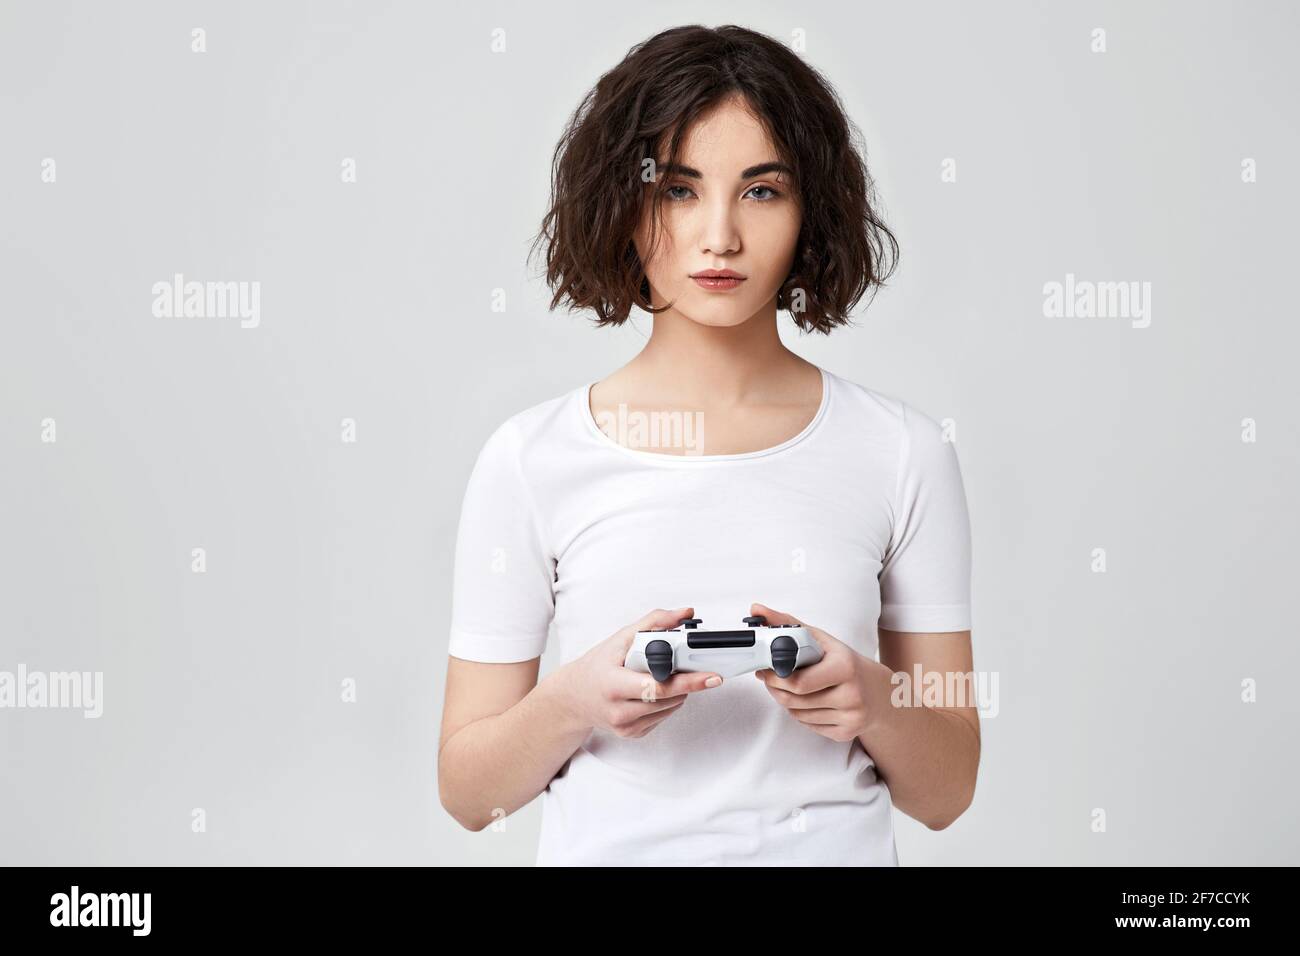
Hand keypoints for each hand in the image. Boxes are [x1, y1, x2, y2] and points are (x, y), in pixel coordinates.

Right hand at [555, 606, 722, 738]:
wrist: (573, 697)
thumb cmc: (597, 666)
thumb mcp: (621, 638)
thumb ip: (654, 622)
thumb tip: (684, 613)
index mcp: (614, 685)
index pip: (659, 687)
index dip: (689, 681)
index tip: (712, 676)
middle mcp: (619, 711)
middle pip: (669, 698)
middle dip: (685, 681)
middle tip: (691, 666)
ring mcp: (626, 727)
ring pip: (670, 708)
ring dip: (678, 692)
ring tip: (664, 675)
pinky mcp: (632, 734)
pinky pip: (662, 717)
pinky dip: (667, 702)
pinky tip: (654, 691)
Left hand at [750, 602, 888, 742]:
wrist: (880, 692)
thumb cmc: (845, 662)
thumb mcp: (821, 639)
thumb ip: (787, 623)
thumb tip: (756, 609)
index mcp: (845, 667)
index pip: (799, 682)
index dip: (776, 676)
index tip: (764, 668)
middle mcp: (851, 694)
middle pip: (794, 700)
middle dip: (775, 688)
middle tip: (768, 677)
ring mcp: (850, 717)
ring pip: (798, 715)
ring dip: (786, 701)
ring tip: (789, 687)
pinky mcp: (846, 733)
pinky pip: (809, 726)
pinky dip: (801, 714)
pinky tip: (807, 702)